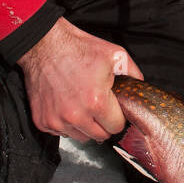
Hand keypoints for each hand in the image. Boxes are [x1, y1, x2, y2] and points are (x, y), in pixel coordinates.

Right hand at [18, 16, 142, 140]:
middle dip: (103, 123)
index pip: (116, 127)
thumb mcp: (115, 55)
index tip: (113, 109)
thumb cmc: (78, 49)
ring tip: (81, 105)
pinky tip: (66, 106)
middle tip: (98, 106)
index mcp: (96, 102)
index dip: (117, 117)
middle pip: (99, 136)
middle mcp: (76, 116)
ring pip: (80, 137)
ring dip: (84, 126)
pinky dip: (66, 124)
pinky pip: (61, 133)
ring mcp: (57, 120)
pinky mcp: (42, 121)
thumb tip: (140, 86)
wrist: (44, 45)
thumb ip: (133, 73)